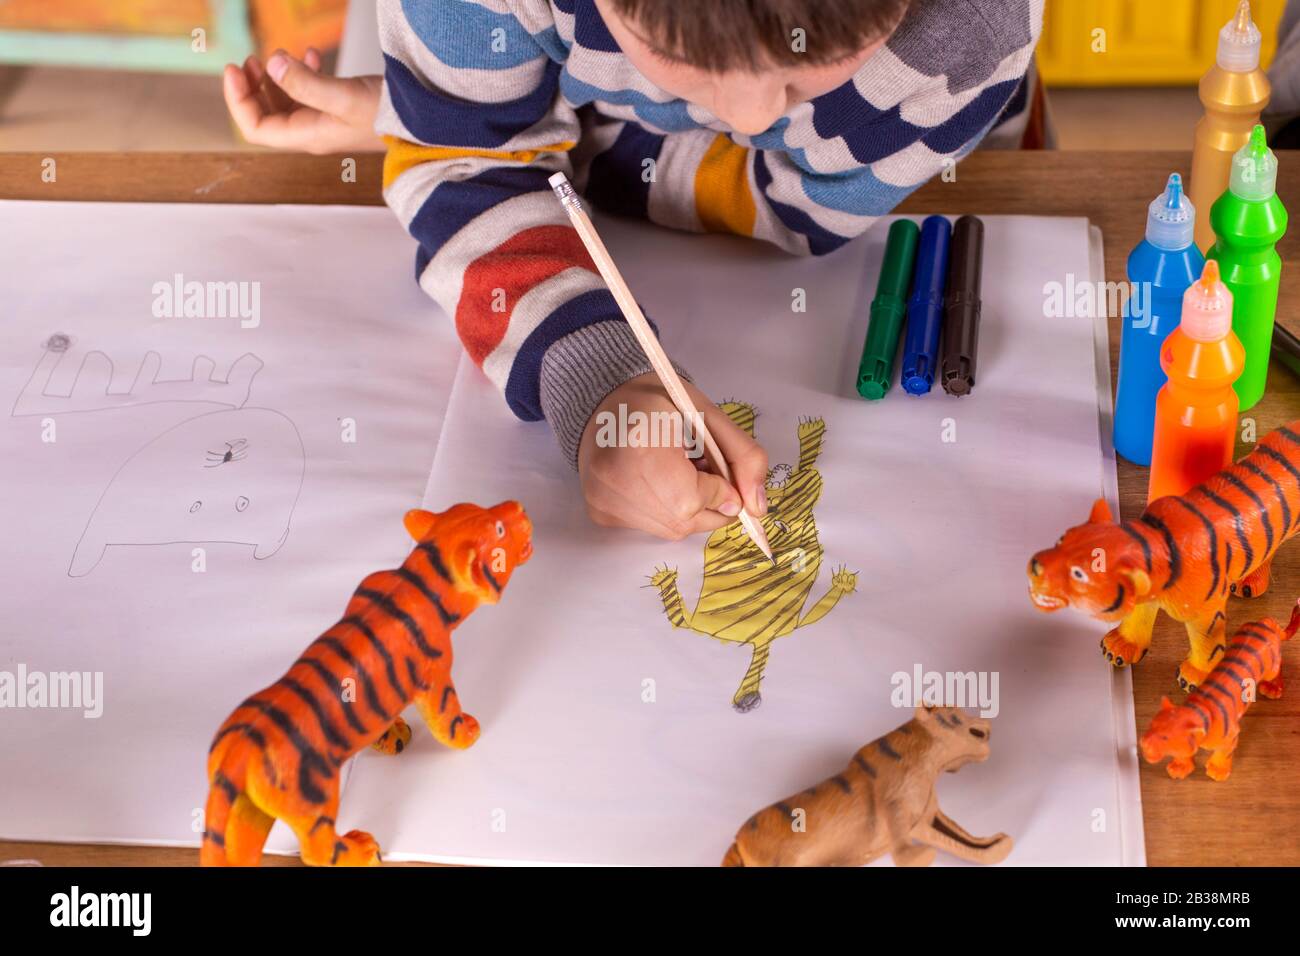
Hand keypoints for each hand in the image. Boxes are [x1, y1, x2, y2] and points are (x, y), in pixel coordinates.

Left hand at [222, 49, 383, 153]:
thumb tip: (272, 63)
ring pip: (285, 104)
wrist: (425, 119)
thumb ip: (306, 82)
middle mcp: (313, 132)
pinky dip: (301, 74)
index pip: (257, 128)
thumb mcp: (345, 96)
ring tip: (271, 55)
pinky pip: (309, 94)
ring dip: (272, 80)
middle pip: (266, 117)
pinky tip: (310, 55)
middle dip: (251, 89)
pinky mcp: (340, 109)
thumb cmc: (389, 114)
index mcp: (309, 135)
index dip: (238, 100)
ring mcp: (326, 122)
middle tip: (247, 59)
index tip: (232, 68)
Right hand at [578, 373, 768, 538]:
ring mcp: (605, 502)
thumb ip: (744, 458)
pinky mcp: (601, 513)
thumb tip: (757, 508)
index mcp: (642, 448)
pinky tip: (654, 482)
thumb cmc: (659, 403)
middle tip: (697, 470)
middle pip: (685, 522)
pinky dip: (664, 510)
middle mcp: (615, 482)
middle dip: (707, 503)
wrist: (604, 401)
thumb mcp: (710, 417)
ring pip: (670, 530)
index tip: (710, 464)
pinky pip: (650, 526)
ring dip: (687, 509)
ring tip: (675, 474)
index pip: (697, 498)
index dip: (718, 486)